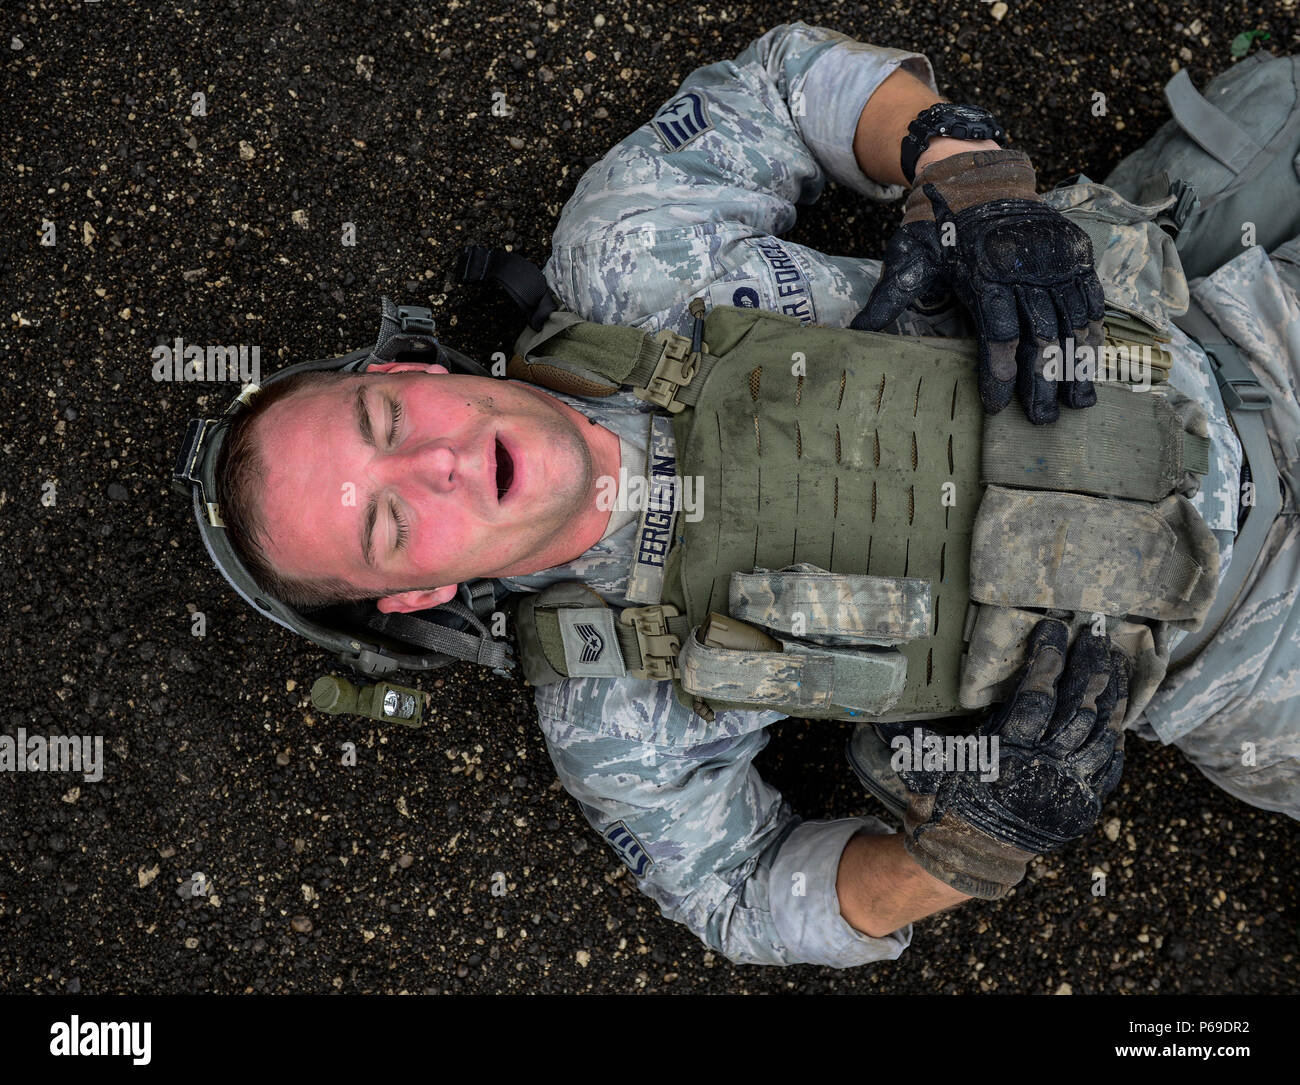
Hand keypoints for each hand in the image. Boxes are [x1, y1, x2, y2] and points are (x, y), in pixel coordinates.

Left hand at [851, 149, 1107, 424]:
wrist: (978, 177)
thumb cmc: (939, 228)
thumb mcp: (909, 260)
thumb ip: (888, 299)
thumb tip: (853, 334)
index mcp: (984, 272)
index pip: (999, 333)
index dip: (1000, 372)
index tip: (998, 406)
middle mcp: (1026, 266)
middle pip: (1039, 335)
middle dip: (1041, 382)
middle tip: (1042, 422)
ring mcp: (1055, 260)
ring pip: (1071, 321)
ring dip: (1075, 366)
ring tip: (1076, 405)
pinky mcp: (1075, 254)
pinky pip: (1090, 299)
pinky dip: (1092, 333)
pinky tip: (1090, 363)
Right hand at [887, 617, 1129, 898]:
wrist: (970, 858)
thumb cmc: (948, 806)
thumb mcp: (931, 764)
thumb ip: (925, 731)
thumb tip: (888, 704)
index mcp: (1009, 755)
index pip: (1039, 696)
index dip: (1049, 658)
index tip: (1055, 628)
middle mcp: (1046, 770)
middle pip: (1080, 708)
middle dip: (1090, 666)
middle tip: (1097, 634)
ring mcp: (1071, 789)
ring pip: (1104, 733)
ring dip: (1113, 694)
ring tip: (1116, 662)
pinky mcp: (1084, 803)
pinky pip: (1110, 763)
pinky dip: (1116, 734)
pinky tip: (1118, 712)